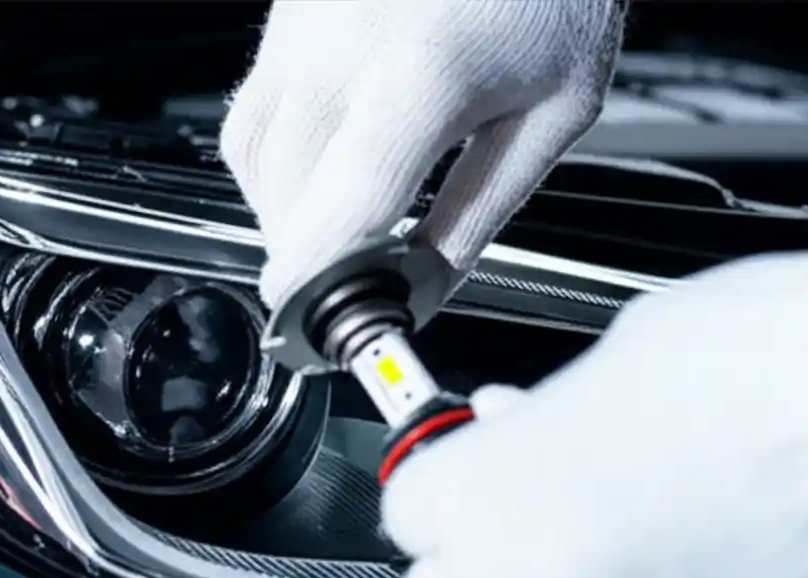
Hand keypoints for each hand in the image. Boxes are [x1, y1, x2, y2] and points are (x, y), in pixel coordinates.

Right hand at [220, 0, 623, 308]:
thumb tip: (423, 284)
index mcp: (428, 70)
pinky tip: (319, 167)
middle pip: (286, 188)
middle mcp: (344, 42)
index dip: (323, 274)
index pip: (349, 200)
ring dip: (281, 209)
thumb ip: (482, 207)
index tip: (317, 317)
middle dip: (307, 251)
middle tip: (347, 277)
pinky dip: (271, 158)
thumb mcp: (553, 110)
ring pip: (253, 152)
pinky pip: (254, 107)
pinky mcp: (289, 14)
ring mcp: (305, 23)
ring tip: (337, 225)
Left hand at [381, 246, 807, 577]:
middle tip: (527, 512)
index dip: (448, 483)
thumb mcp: (601, 365)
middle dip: (476, 561)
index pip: (409, 514)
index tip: (474, 468)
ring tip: (612, 545)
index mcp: (481, 501)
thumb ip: (532, 423)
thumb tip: (512, 430)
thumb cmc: (753, 363)